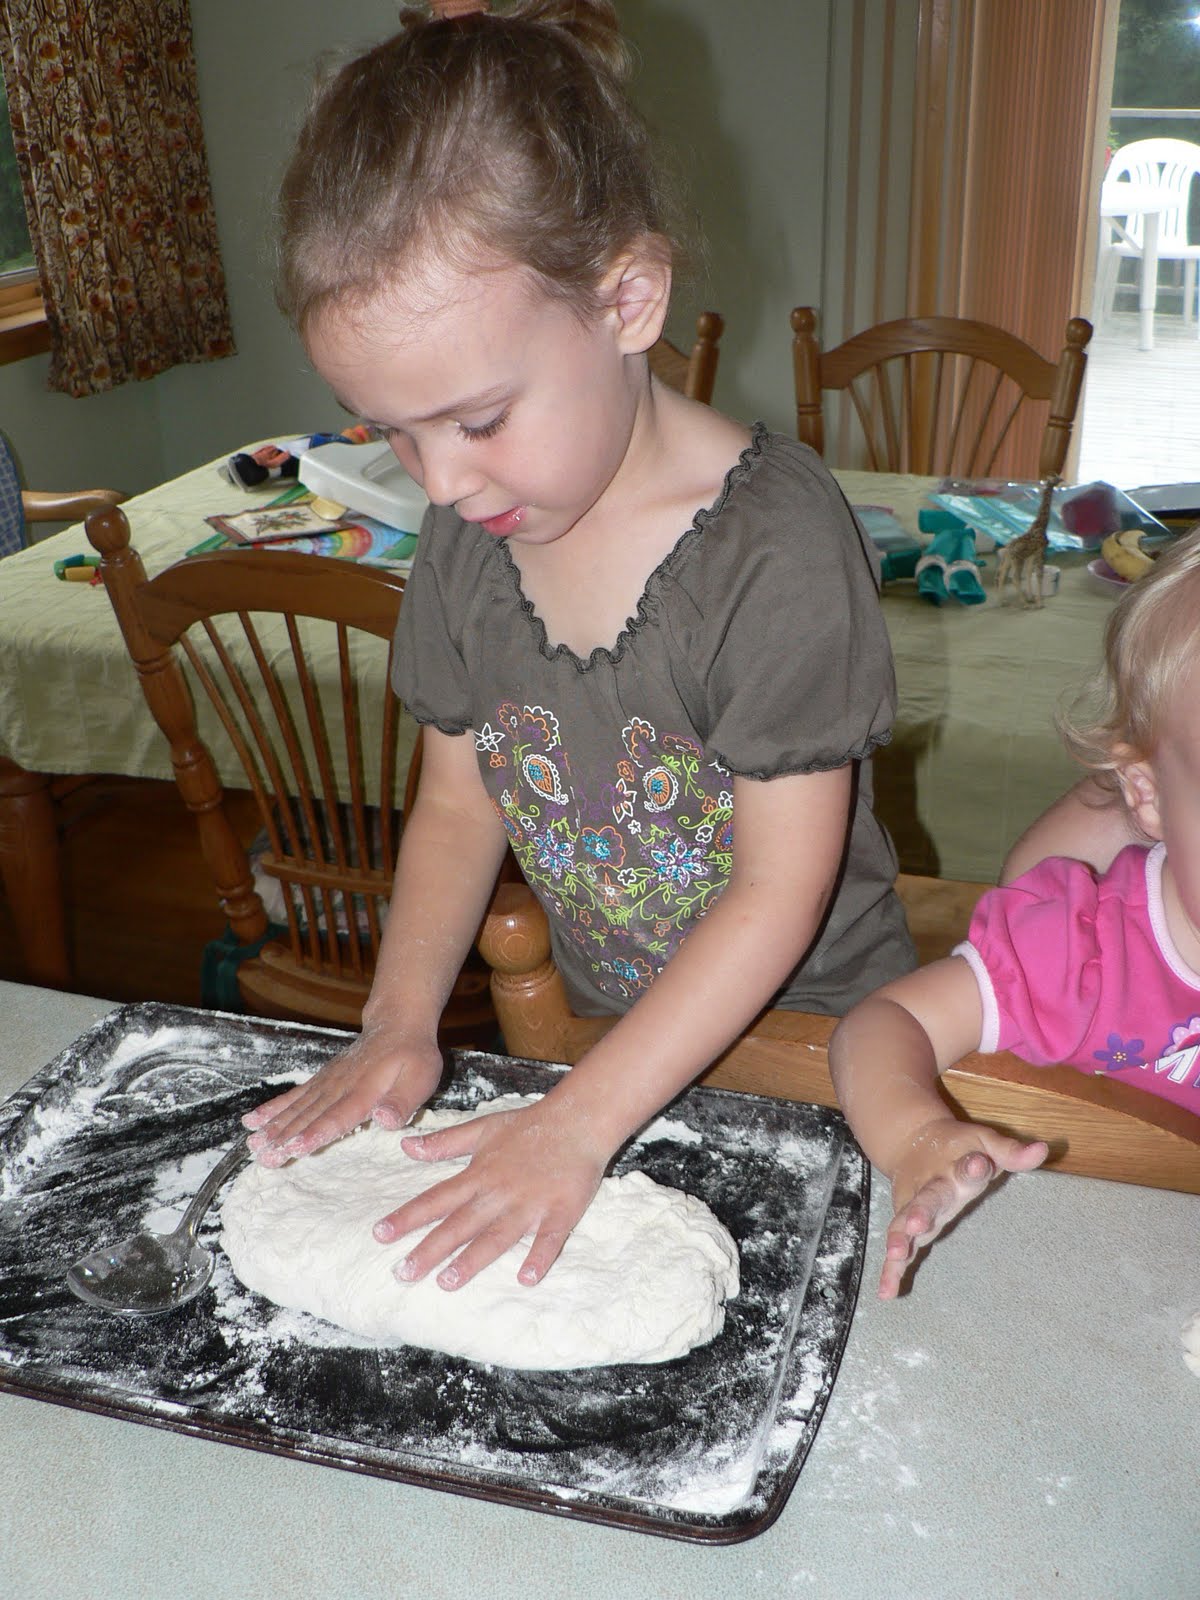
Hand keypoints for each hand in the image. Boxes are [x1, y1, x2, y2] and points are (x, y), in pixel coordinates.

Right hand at [241, 1021, 442, 1164]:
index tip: (294, 1149)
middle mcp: (340, 1087)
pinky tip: (252, 1121)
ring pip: (297, 1107)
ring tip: (252, 1146)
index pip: (338, 1115)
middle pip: (309, 1115)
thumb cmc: (413, 1056)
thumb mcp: (420, 1077)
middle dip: (285, 1138)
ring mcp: (327, 1083)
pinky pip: (293, 1095)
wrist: (398, 1024)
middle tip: (263, 1158)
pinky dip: (272, 1108)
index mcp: (365, 1091)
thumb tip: (384, 1119)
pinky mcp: (321, 1080)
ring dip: (274, 1127)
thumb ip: (402, 1102)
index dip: (316, 1133)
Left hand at [373, 1098, 611, 1290]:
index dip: (408, 1217)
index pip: (436, 1199)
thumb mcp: (482, 1128)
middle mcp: (499, 1193)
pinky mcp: (560, 1212)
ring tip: (447, 1282)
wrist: (577, 1120)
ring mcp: (530, 1204)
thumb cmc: (529, 1125)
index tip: (380, 1235)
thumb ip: (445, 1142)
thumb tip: (406, 1147)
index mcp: (479, 1174)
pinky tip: (527, 1279)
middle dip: (430, 1250)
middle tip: (403, 1274)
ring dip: (472, 1260)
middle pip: (460, 1224)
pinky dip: (539, 1258)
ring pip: (497, 1236)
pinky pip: (549, 1239)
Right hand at [878, 1116, 1048, 1299]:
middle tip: (917, 1223)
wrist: (911, 1140)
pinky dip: (891, 1271)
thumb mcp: (985, 1142)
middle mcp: (932, 1189)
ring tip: (896, 1253)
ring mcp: (915, 1208)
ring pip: (903, 1225)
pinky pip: (897, 1252)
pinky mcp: (905, 1226)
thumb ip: (1011, 1152)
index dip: (973, 1168)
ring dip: (900, 1239)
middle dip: (921, 1212)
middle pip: (927, 1201)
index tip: (979, 1164)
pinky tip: (887, 1292)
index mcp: (955, 1168)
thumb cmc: (957, 1148)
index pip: (966, 1168)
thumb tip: (1043, 1149)